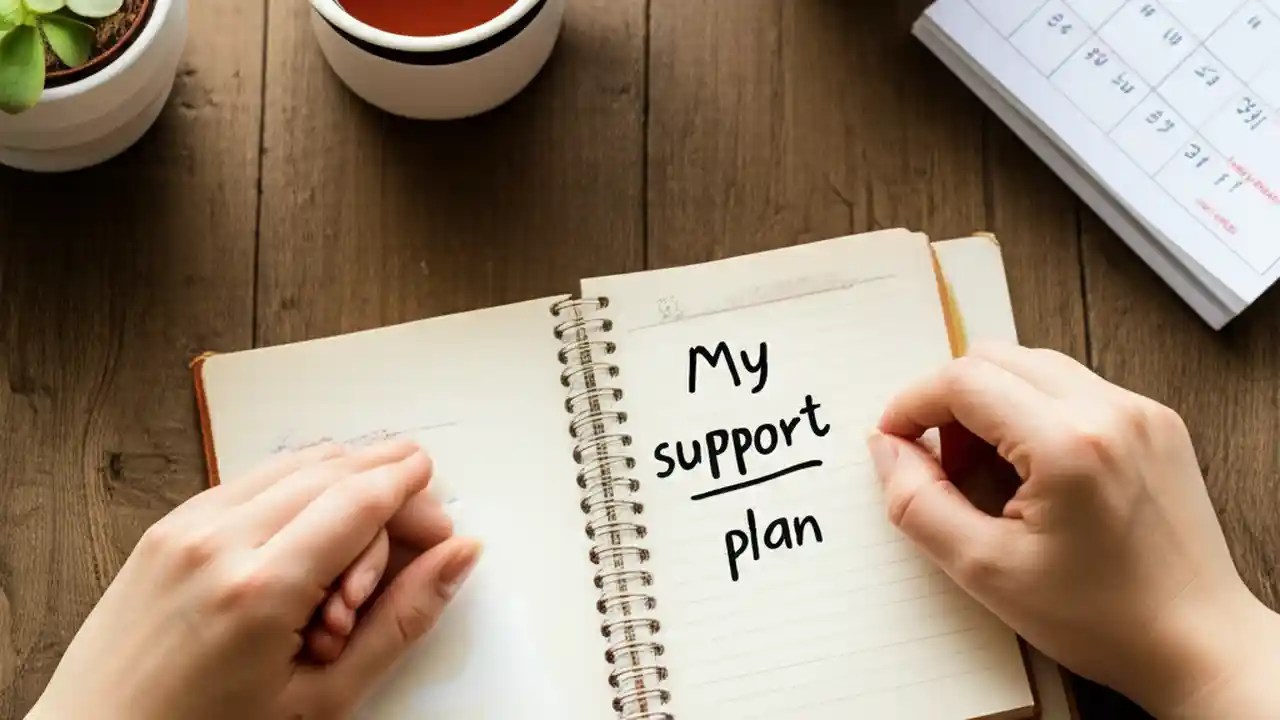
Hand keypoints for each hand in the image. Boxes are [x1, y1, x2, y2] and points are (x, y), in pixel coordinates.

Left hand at [27, 440, 481, 719]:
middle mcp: (216, 542)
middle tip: (420, 527)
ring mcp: (182, 529)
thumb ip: (400, 621)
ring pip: (290, 465)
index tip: (437, 498)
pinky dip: (295, 489)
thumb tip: (456, 559)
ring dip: (343, 481)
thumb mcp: (323, 699)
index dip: (411, 491)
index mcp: (259, 591)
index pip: (359, 500)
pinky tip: (315, 530)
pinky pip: (249, 480)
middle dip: (386, 483)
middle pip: (330, 472)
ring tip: (369, 534)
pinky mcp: (165, 528)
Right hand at [869, 343, 1279, 718]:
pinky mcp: (1156, 421)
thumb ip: (918, 503)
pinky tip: (1031, 470)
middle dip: (949, 400)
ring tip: (986, 471)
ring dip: (991, 402)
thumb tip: (886, 448)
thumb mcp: (985, 571)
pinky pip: (1073, 386)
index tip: (893, 441)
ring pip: (1033, 365)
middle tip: (941, 463)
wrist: (1198, 643)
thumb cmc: (1100, 618)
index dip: (912, 403)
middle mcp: (1111, 410)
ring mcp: (1141, 410)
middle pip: (996, 357)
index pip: (964, 380)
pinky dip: (1033, 411)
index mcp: (1069, 444)